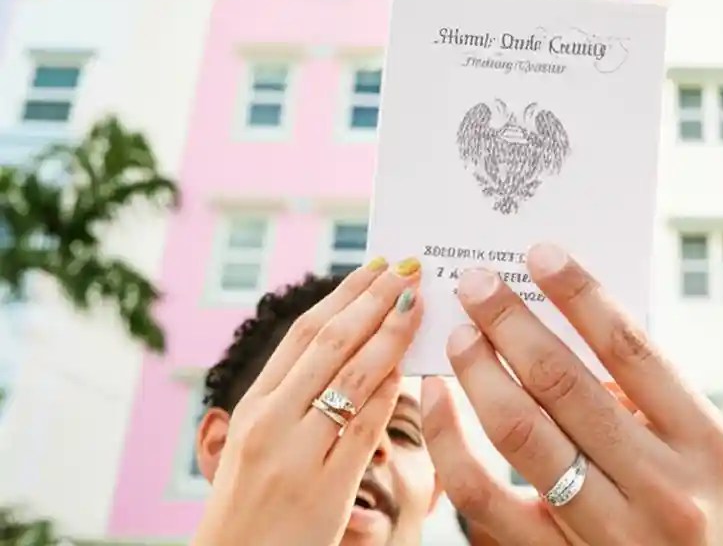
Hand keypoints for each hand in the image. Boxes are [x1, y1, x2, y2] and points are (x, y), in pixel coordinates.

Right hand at [192, 258, 423, 545]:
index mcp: (254, 406)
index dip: (343, 296)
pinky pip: (365, 427)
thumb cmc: (253, 506)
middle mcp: (270, 421)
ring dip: (390, 333)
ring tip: (418, 303)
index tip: (375, 268)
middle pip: (329, 343)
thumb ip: (293, 401)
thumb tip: (347, 350)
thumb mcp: (257, 445)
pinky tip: (411, 366)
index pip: (302, 334)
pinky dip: (390, 391)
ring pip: (351, 377)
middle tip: (408, 268)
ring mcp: (296, 453)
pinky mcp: (325, 487)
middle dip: (373, 300)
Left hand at [420, 243, 722, 545]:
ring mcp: (610, 531)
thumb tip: (568, 316)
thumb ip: (649, 394)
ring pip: (521, 436)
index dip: (580, 293)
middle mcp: (662, 488)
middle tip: (476, 283)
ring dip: (478, 372)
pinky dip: (450, 443)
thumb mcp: (701, 452)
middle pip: (565, 384)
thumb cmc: (698, 511)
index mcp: (706, 444)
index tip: (540, 253)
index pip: (631, 349)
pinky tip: (437, 400)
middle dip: (511, 323)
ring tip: (458, 333)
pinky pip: (485, 499)